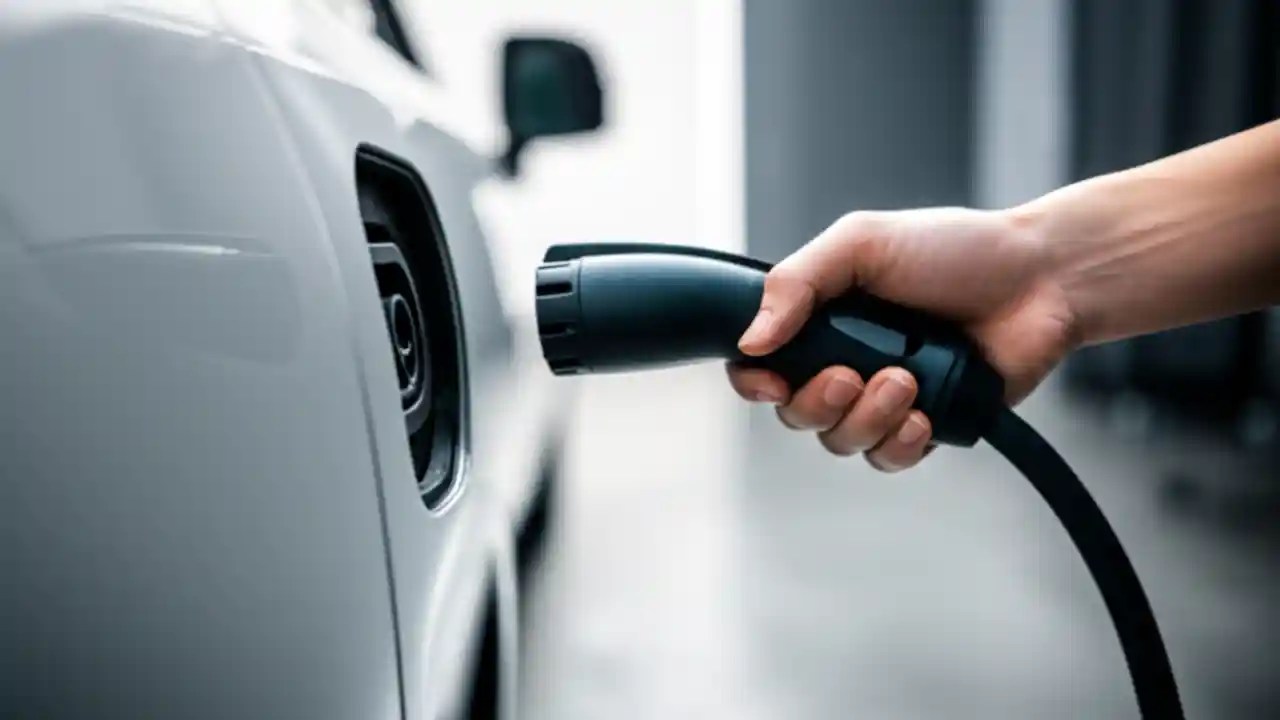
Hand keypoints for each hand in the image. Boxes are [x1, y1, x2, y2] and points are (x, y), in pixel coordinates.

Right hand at [727, 207, 1077, 471]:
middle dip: (818, 401)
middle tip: (850, 375)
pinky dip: (900, 444)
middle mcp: (846, 361)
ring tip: (907, 381)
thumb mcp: (863, 242)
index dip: (755, 381)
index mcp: (823, 318)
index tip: (772, 379)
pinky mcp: (926, 426)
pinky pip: (889, 459)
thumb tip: (751, 339)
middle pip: (796, 412)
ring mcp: (885, 398)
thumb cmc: (957, 251)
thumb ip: (798, 282)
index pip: (761, 364)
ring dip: (867, 418)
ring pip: (841, 441)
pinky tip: (923, 417)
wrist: (1041, 280)